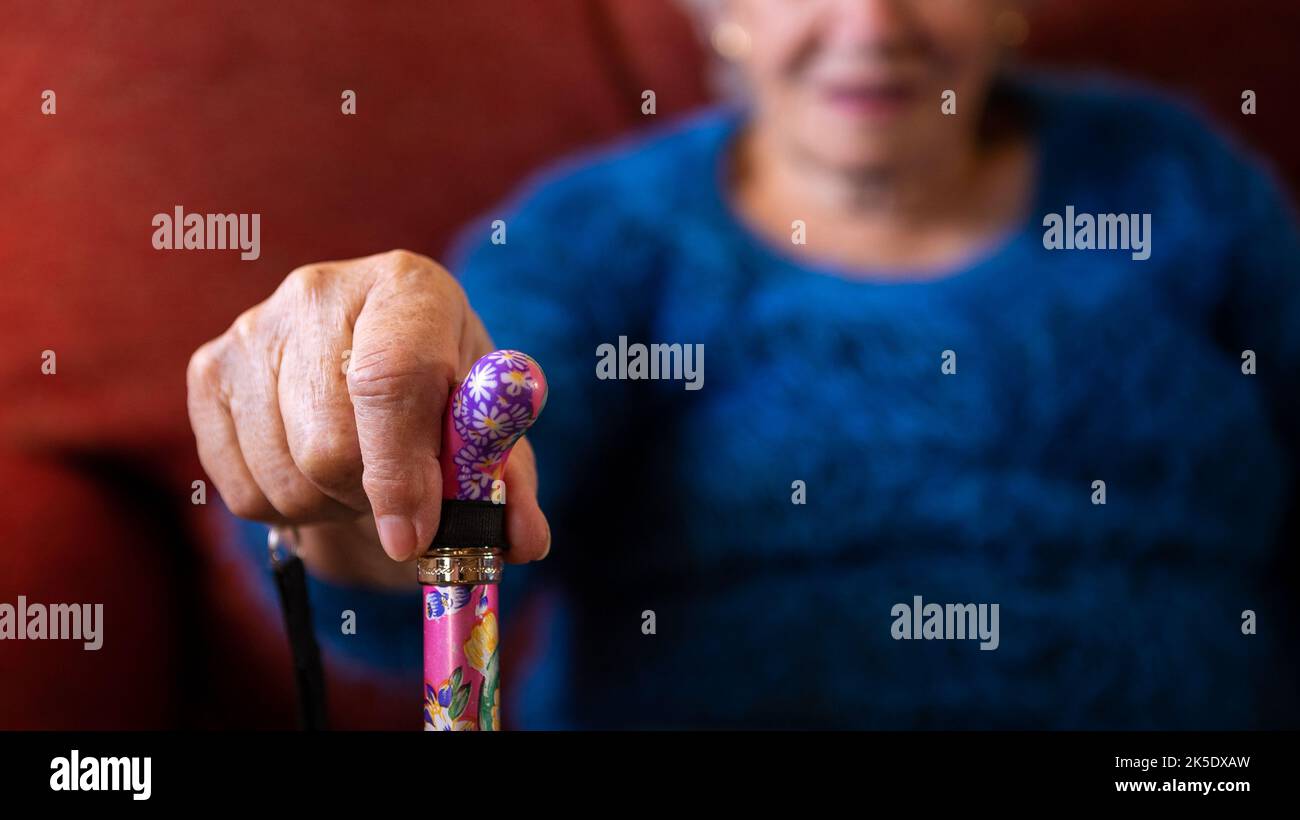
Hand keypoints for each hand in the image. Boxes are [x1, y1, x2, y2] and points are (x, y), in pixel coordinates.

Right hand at [187, 250, 550, 578]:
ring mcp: (253, 328)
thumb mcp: (484, 431)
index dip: (400, 469)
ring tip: (358, 474)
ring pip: (283, 477)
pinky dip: (285, 507)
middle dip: (369, 496)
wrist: (366, 364)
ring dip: (330, 506)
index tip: (412, 535)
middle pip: (328, 443)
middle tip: (399, 492)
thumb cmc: (440, 398)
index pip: (391, 377)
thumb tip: (523, 540)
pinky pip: (242, 490)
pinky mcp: (208, 370)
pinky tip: (312, 470)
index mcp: (409, 287)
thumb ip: (508, 483)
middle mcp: (320, 291)